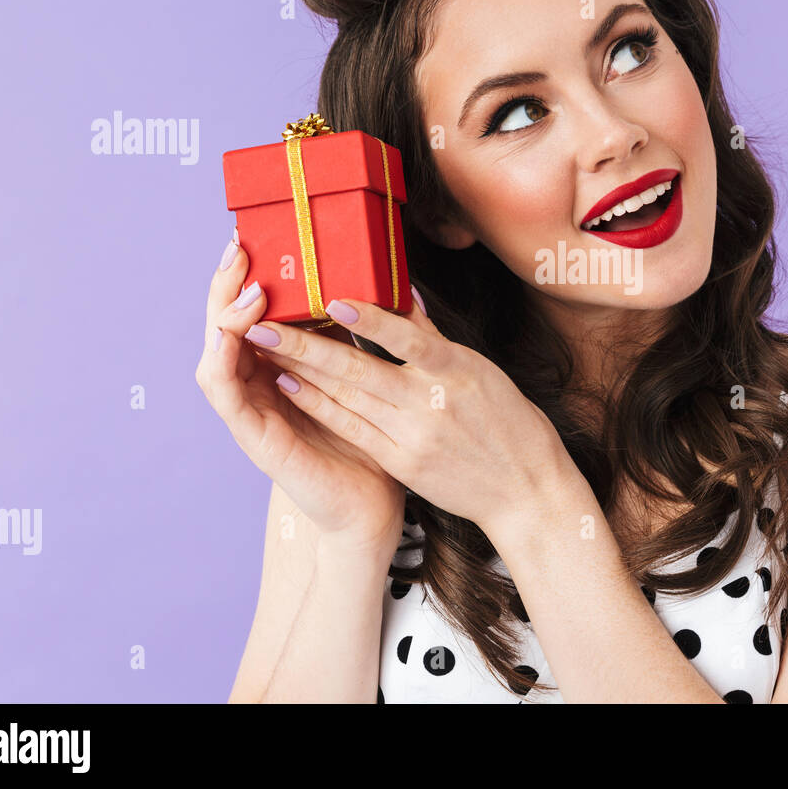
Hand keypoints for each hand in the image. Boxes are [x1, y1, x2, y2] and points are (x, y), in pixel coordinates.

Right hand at [195, 229, 405, 552]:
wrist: (374, 506)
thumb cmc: (373, 440)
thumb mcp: (366, 374)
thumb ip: (355, 334)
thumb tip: (373, 278)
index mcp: (281, 366)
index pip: (253, 311)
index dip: (248, 274)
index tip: (253, 234)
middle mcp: (258, 384)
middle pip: (225, 324)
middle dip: (227, 283)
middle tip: (238, 246)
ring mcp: (250, 410)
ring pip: (217, 352)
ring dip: (225, 316)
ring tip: (247, 288)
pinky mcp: (252, 436)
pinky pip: (225, 393)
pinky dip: (225, 361)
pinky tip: (234, 336)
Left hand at [243, 290, 573, 536]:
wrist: (526, 490)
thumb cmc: (508, 423)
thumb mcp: (481, 370)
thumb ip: (435, 340)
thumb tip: (403, 299)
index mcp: (457, 370)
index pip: (405, 337)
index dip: (365, 318)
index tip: (327, 298)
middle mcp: (431, 401)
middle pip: (360, 368)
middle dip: (306, 345)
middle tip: (262, 323)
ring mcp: (413, 435)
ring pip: (348, 397)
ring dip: (302, 371)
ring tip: (264, 348)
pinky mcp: (402, 463)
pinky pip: (352, 429)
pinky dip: (319, 406)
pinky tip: (291, 387)